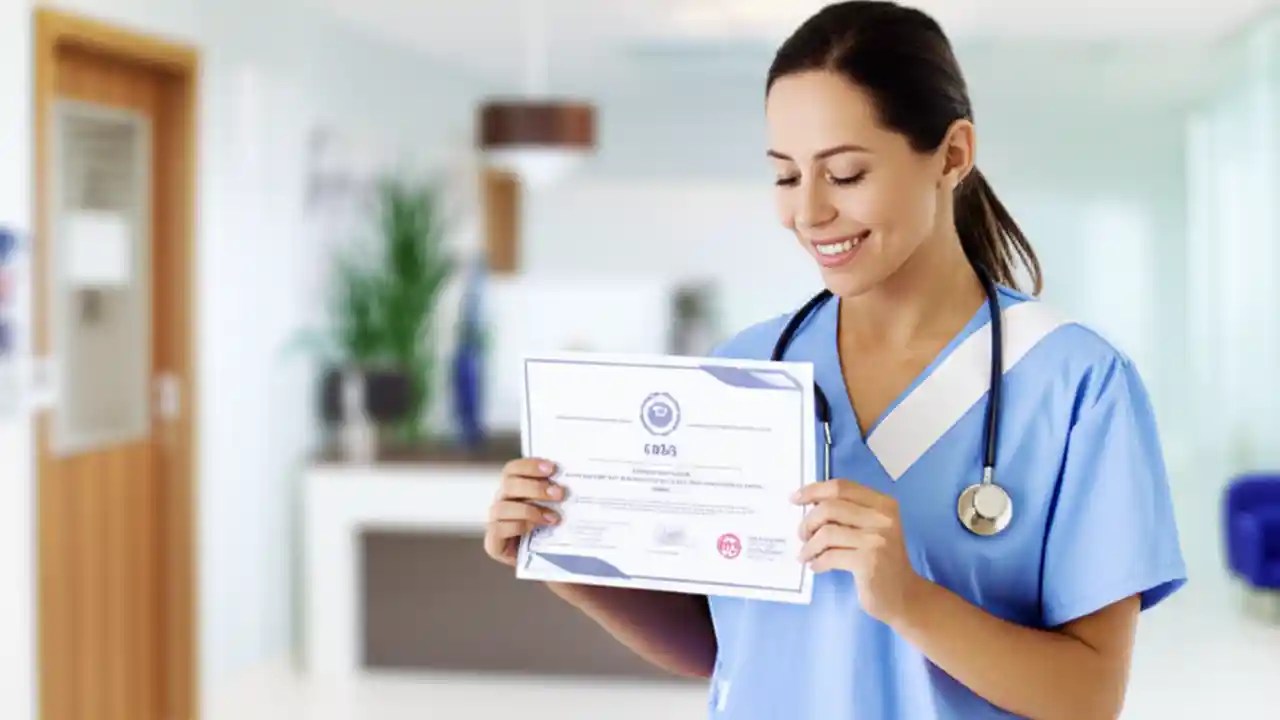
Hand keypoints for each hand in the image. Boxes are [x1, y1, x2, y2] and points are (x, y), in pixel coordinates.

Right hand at [483, 457, 565, 566]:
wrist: (546, 562)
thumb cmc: (552, 531)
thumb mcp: (556, 508)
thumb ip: (558, 495)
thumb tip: (577, 481)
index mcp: (514, 488)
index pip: (513, 469)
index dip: (529, 465)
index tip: (552, 468)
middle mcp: (502, 501)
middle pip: (509, 485)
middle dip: (535, 488)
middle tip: (560, 493)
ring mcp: (495, 521)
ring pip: (503, 507)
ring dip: (530, 510)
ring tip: (553, 518)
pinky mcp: (493, 542)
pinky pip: (499, 529)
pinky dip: (518, 526)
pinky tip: (535, 529)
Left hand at [792, 479, 922, 624]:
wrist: (904, 595)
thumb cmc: (882, 560)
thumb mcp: (871, 529)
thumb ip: (848, 513)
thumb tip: (810, 503)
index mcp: (883, 504)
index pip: (841, 487)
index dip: (814, 490)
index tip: (795, 498)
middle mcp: (882, 518)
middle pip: (830, 507)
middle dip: (808, 521)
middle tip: (803, 535)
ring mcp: (877, 540)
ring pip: (827, 532)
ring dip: (809, 545)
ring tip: (807, 554)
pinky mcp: (868, 562)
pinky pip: (830, 556)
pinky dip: (817, 561)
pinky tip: (816, 566)